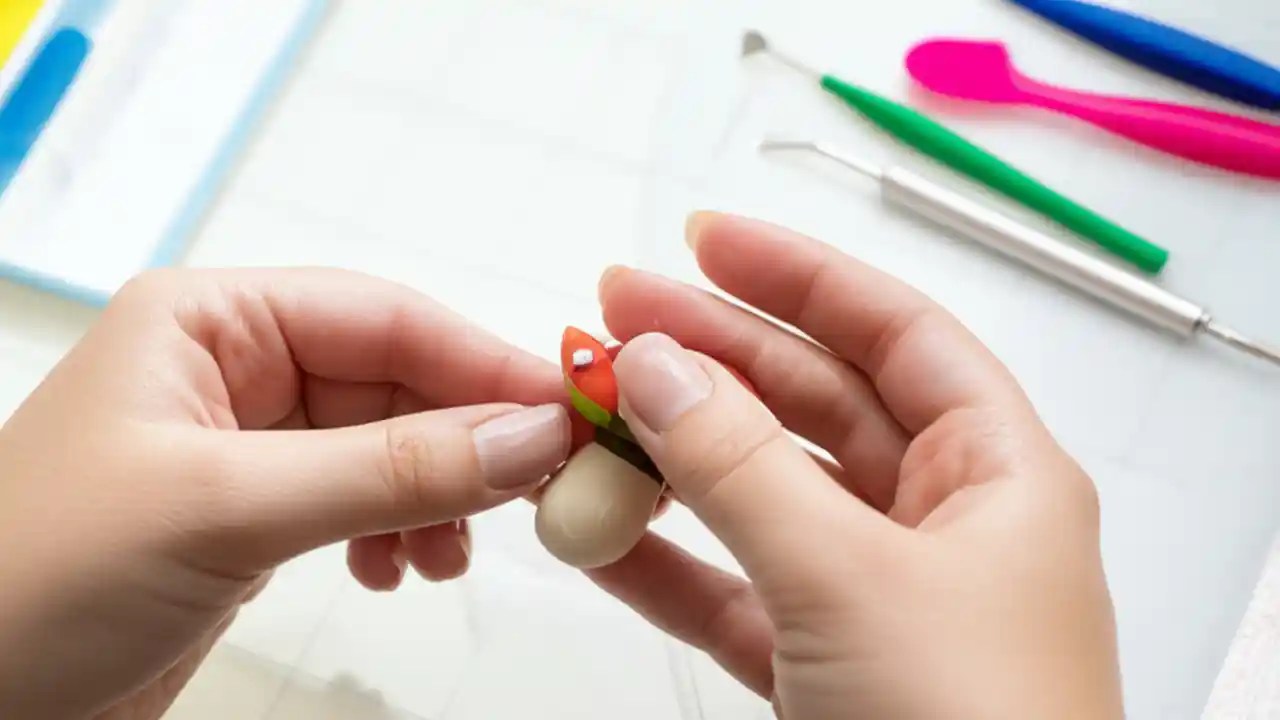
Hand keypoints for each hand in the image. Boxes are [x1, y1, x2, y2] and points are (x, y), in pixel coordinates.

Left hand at [0, 269, 569, 718]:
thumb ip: (390, 471)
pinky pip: (360, 499)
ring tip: (450, 555)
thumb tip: (530, 437)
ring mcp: (245, 443)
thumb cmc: (40, 580)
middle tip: (537, 493)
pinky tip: (399, 571)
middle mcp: (231, 369)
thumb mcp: (228, 509)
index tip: (565, 412)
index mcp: (209, 321)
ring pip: (388, 446)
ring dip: (437, 494)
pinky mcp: (252, 514)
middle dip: (465, 441)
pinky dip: (397, 532)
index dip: (480, 361)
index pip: (382, 317)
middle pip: (394, 381)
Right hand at [589, 214, 1122, 718]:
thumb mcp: (850, 580)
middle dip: (712, 356)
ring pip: (763, 497)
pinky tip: (597, 529)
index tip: (703, 238)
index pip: (894, 334)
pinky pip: (733, 590)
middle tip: (614, 313)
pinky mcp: (823, 670)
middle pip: (815, 405)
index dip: (798, 276)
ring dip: (673, 456)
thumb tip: (653, 366)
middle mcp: (944, 527)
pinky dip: (664, 560)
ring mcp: (878, 599)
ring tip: (587, 409)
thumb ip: (743, 467)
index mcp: (999, 478)